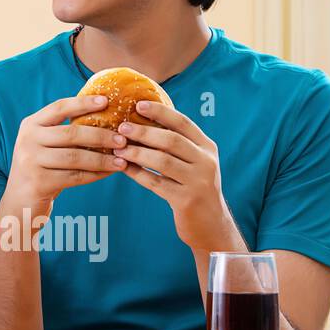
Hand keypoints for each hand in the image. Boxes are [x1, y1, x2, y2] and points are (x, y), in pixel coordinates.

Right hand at [5, 94, 131, 223]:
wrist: (19, 200)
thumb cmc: (40, 167)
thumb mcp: (43, 143)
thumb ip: (63, 131)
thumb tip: (103, 117)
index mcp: (30, 124)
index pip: (59, 107)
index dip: (83, 103)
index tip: (106, 101)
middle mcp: (28, 140)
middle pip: (71, 133)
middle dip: (100, 136)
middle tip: (122, 139)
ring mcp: (31, 161)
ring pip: (75, 157)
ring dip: (102, 159)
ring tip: (121, 160)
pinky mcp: (39, 182)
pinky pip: (75, 177)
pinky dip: (95, 175)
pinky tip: (109, 173)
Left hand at [113, 101, 238, 250]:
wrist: (210, 224)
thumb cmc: (193, 186)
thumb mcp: (194, 161)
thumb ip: (176, 143)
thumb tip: (141, 119)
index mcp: (207, 147)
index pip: (183, 123)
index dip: (160, 112)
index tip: (138, 104)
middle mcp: (206, 162)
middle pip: (171, 140)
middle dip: (143, 132)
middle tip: (121, 128)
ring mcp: (198, 182)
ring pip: (162, 161)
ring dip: (136, 153)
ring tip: (118, 149)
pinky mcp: (186, 200)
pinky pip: (155, 182)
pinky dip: (137, 173)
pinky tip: (123, 167)